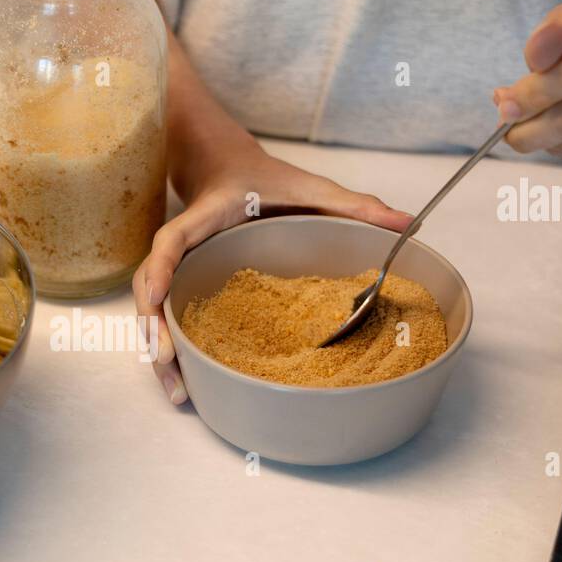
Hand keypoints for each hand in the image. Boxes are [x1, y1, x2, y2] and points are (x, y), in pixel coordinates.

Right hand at [133, 136, 412, 403]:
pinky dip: (171, 349)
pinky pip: (168, 318)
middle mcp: (183, 247)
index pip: (172, 241)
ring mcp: (178, 268)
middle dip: (155, 331)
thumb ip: (356, 205)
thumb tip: (408, 224)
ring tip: (179, 392)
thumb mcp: (311, 187)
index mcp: (205, 218)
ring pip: (155, 313)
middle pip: (153, 290)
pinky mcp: (184, 284)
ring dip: (159, 352)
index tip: (156, 299)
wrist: (227, 168)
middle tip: (170, 366)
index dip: (162, 269)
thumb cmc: (265, 179)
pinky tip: (184, 382)